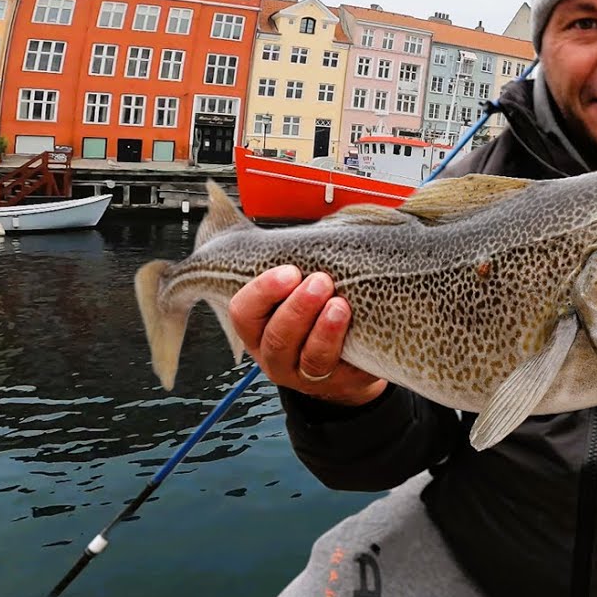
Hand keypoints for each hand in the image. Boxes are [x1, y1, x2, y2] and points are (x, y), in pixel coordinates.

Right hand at [228, 265, 385, 406]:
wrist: (352, 353)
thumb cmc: (320, 307)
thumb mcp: (301, 285)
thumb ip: (298, 260)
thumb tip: (296, 214)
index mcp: (258, 326)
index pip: (243, 311)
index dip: (262, 291)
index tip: (289, 270)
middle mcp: (272, 353)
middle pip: (273, 336)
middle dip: (297, 306)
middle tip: (321, 281)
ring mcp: (301, 373)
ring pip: (302, 355)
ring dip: (320, 326)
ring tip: (338, 303)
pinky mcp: (333, 382)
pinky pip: (332, 366)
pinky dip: (338, 341)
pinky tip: (348, 319)